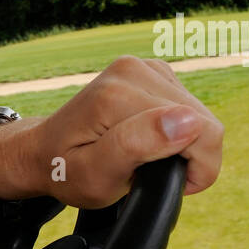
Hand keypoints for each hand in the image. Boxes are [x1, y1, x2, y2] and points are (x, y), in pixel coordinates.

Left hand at [4, 55, 223, 208]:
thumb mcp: (95, 175)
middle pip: (204, 120)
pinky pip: (188, 104)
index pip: (203, 132)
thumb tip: (188, 121)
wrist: (44, 151)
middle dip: (187, 155)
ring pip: (199, 113)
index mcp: (117, 96)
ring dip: (182, 142)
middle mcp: (131, 71)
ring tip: (144, 156)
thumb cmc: (66, 171)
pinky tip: (148, 139)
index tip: (157, 182)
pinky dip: (177, 128)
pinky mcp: (151, 70)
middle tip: (147, 172)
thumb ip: (136, 146)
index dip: (195, 171)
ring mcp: (142, 66)